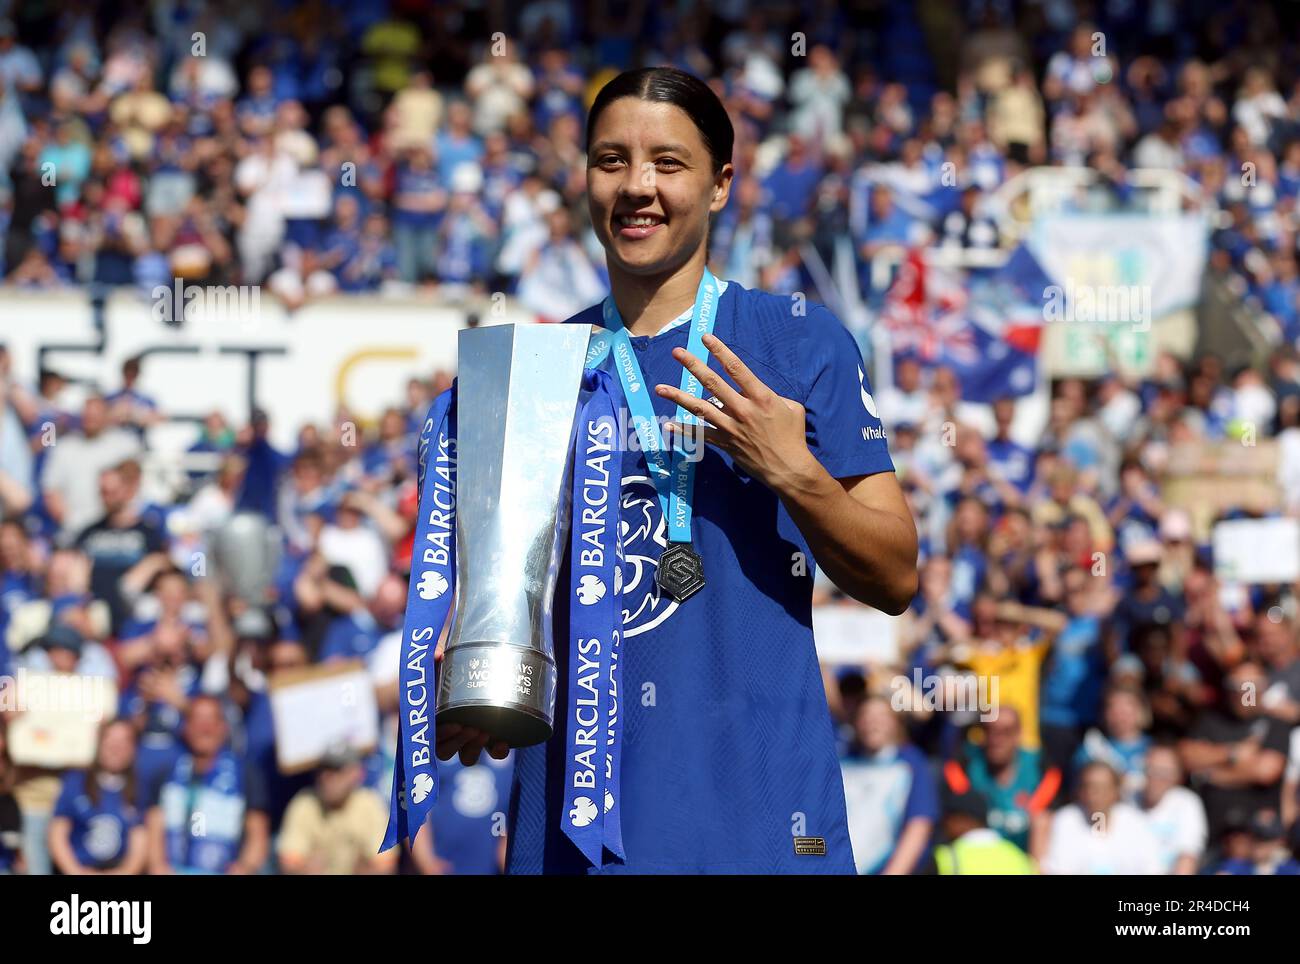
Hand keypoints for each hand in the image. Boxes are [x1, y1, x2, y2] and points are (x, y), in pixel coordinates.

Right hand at [430, 648, 508, 763]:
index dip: (441, 735)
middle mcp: (449, 731)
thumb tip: (436, 655)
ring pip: (466, 757)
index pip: (430, 735)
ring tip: (485, 732)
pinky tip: (503, 742)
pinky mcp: (491, 736)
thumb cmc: (453, 664)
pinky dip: (497, 752)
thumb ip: (434, 659)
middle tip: (472, 728)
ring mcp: (470, 736)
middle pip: (444, 751)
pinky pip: (493, 753)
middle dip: (457, 743)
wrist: (479, 663)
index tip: (455, 724)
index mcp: (433, 716)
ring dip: (473, 749)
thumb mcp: (441, 661)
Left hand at [657, 333, 814, 493]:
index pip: (736, 368)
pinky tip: (669, 424)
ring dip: (678, 397)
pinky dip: (685, 430)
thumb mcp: (791, 407)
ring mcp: (731, 427)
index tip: (706, 338)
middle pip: (712, 383)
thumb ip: (772, 395)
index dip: (720, 351)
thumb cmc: (793, 436)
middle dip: (693, 365)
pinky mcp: (725, 443)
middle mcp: (742, 409)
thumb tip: (755, 393)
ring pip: (699, 408)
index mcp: (760, 396)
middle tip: (677, 352)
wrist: (788, 468)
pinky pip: (701, 435)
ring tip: (660, 388)